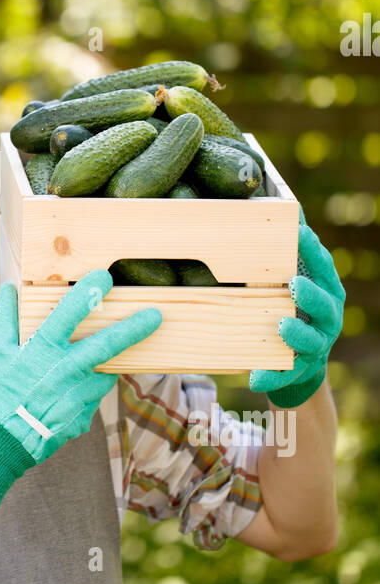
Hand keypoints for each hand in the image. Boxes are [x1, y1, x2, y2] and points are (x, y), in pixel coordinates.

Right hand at [0, 269, 161, 505]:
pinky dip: (87, 392)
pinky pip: (92, 397)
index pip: (70, 313)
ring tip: (88, 368)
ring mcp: (76, 394)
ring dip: (105, 368)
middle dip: (133, 328)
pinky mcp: (82, 415)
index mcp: (42, 349)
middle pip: (106, 344)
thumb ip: (7, 319)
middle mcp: (64, 369)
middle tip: (155, 316)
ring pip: (104, 374)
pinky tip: (70, 395)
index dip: (89, 292)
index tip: (105, 277)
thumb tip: (8, 289)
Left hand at [249, 206, 344, 408]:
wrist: (299, 363)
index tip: (299, 233)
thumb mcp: (295, 277)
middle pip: (325, 304)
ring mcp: (317, 344)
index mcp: (326, 289)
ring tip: (280, 326)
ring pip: (310, 340)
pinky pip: (285, 375)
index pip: (323, 267)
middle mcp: (328, 316)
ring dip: (295, 333)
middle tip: (293, 284)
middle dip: (310, 294)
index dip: (313, 251)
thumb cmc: (294, 307)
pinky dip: (270, 377)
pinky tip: (254, 379)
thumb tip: (287, 205)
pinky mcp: (300, 369)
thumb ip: (293, 250)